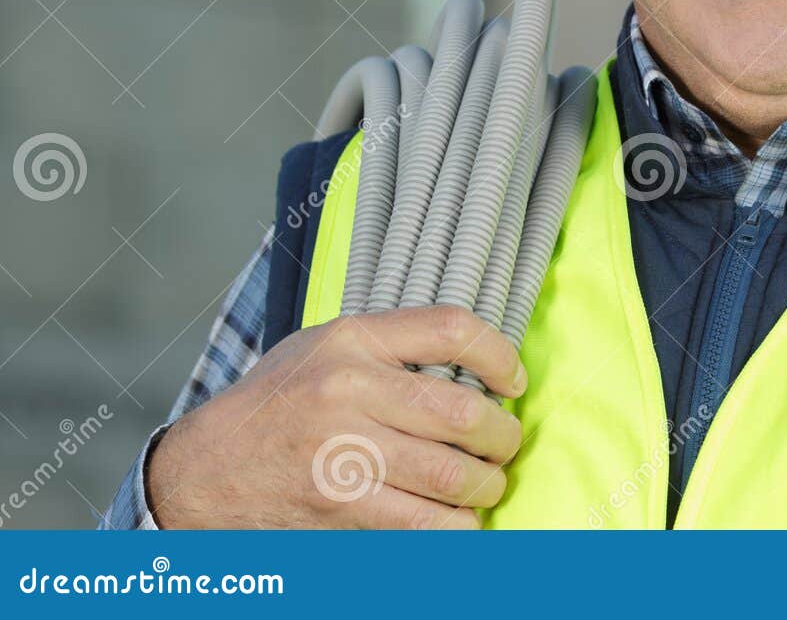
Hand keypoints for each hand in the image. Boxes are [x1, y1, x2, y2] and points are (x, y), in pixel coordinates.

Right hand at [146, 306, 525, 528]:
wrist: (203, 471)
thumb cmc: (276, 404)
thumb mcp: (324, 349)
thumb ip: (391, 347)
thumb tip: (476, 368)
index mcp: (351, 340)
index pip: (451, 329)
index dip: (499, 355)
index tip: (512, 382)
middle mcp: (348, 390)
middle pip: (464, 413)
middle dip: (503, 437)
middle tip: (505, 445)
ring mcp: (343, 452)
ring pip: (451, 475)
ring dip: (486, 487)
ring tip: (486, 485)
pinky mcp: (340, 507)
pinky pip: (424, 524)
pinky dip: (456, 527)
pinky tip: (458, 519)